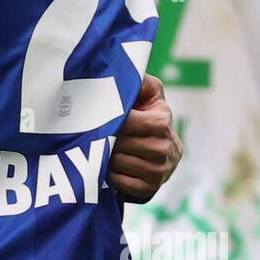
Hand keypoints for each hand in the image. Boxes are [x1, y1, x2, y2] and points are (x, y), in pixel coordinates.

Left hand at [109, 73, 181, 202]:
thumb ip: (140, 80)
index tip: (98, 117)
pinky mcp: (151, 187)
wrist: (166, 150)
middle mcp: (164, 147)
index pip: (128, 121)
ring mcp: (159, 170)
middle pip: (120, 144)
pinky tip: (110, 166)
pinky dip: (111, 176)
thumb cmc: (150, 116)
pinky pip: (121, 183)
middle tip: (93, 134)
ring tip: (101, 149)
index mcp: (162, 121)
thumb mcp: (150, 93)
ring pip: (117, 163)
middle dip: (105, 139)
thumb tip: (126, 72)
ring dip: (105, 157)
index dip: (111, 119)